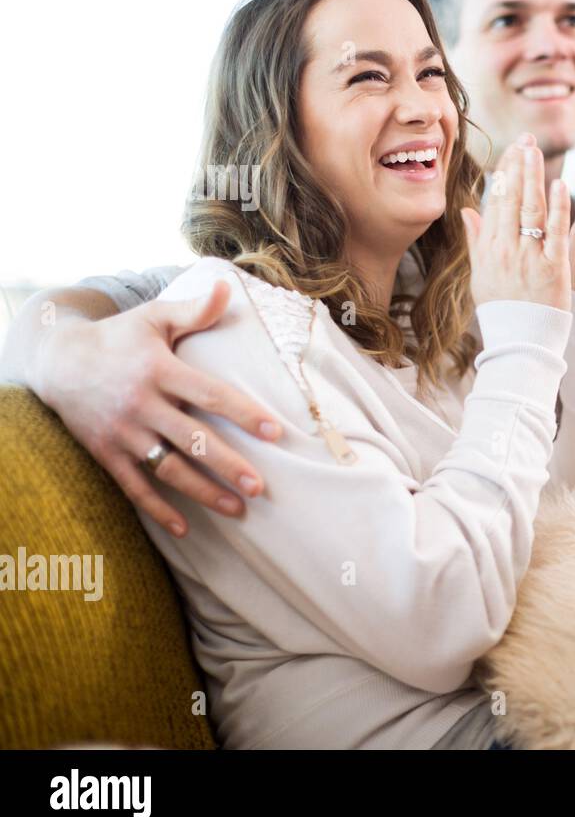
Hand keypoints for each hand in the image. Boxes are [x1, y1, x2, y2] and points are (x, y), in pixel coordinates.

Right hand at [29, 283, 282, 535]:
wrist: (56, 360)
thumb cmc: (118, 337)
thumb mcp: (152, 317)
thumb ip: (193, 310)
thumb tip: (228, 288)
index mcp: (159, 370)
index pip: (209, 395)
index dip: (243, 413)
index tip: (276, 432)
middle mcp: (141, 404)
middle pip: (193, 439)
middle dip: (228, 465)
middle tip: (262, 487)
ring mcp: (122, 432)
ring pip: (168, 468)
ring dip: (204, 491)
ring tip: (239, 508)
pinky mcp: (105, 453)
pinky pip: (133, 486)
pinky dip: (157, 509)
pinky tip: (184, 528)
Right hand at [462, 134, 570, 310]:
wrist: (520, 343)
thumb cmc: (502, 311)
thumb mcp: (480, 276)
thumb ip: (476, 241)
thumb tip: (467, 211)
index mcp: (488, 249)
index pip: (495, 201)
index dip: (504, 173)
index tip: (512, 149)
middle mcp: (505, 250)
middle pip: (510, 199)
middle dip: (518, 166)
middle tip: (526, 138)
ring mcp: (528, 258)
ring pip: (529, 209)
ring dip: (532, 176)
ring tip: (536, 150)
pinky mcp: (553, 268)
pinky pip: (555, 232)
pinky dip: (557, 206)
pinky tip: (558, 183)